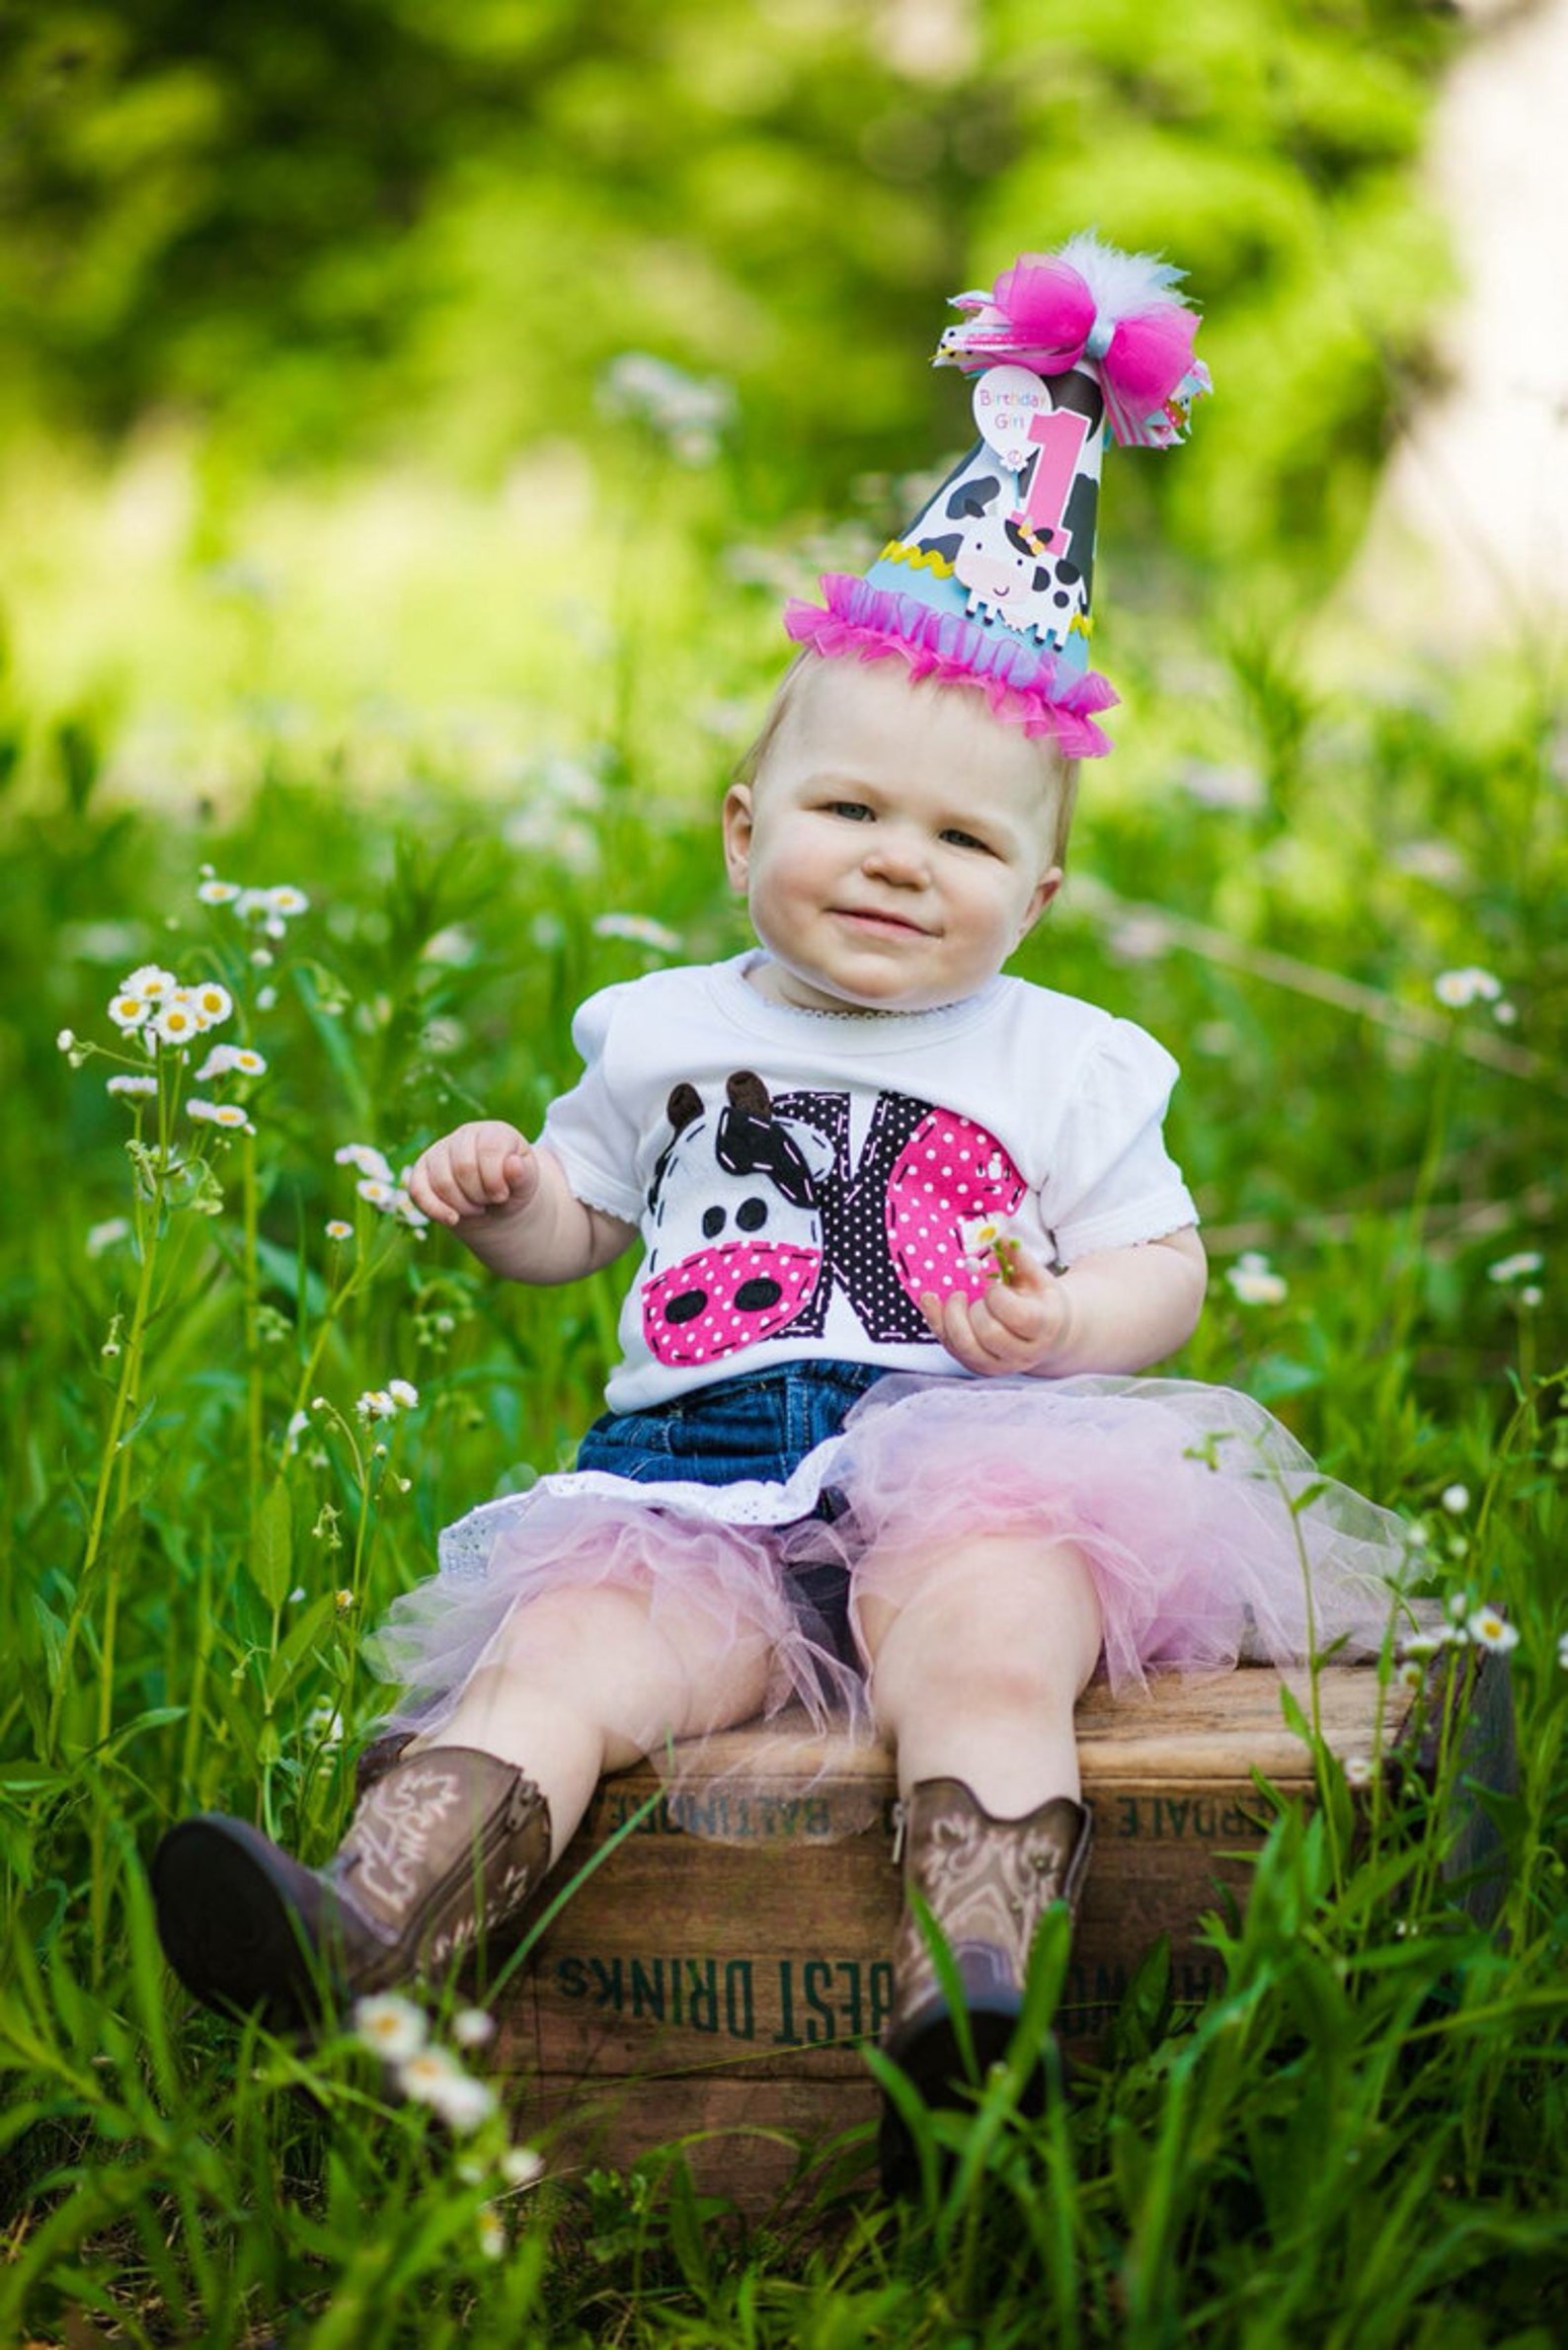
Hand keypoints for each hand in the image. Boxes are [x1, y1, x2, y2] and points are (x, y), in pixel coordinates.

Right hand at [407, 1121, 539, 1229]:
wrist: (496, 1204)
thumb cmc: (513, 1188)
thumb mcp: (527, 1183)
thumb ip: (523, 1174)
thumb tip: (514, 1164)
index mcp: (492, 1131)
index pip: (488, 1150)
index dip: (495, 1180)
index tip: (503, 1194)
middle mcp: (463, 1135)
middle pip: (463, 1167)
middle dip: (479, 1194)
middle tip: (490, 1202)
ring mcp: (439, 1151)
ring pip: (441, 1181)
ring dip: (462, 1205)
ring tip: (477, 1208)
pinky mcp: (421, 1171)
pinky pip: (417, 1190)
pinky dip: (434, 1209)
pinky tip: (452, 1219)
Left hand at [920, 1243, 1072, 1376]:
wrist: (1048, 1337)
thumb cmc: (1041, 1303)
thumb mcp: (1039, 1279)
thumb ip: (1020, 1258)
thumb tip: (1000, 1234)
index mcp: (1044, 1326)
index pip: (1019, 1317)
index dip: (999, 1298)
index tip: (993, 1286)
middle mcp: (1024, 1353)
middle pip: (991, 1334)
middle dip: (976, 1308)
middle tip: (977, 1294)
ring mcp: (1000, 1365)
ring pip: (966, 1348)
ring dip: (953, 1318)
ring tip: (957, 1297)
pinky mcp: (979, 1368)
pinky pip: (951, 1349)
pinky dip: (937, 1323)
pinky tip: (933, 1302)